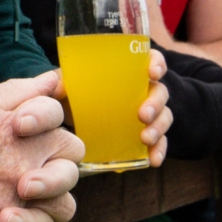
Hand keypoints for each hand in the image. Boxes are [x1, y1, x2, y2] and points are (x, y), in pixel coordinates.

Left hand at [0, 71, 84, 221]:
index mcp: (28, 129)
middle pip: (67, 174)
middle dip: (52, 180)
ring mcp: (27, 206)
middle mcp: (38, 167)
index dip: (43, 118)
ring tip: (2, 220)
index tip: (19, 124)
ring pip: (51, 217)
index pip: (54, 116)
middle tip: (24, 185)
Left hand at [47, 53, 171, 166]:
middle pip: (160, 92)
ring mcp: (149, 114)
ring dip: (158, 127)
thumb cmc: (79, 95)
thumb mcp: (70, 86)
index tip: (152, 73)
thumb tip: (57, 86)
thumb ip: (63, 83)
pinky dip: (159, 150)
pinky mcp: (146, 136)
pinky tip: (153, 160)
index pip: (151, 60)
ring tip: (145, 138)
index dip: (157, 63)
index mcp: (130, 72)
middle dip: (155, 103)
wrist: (77, 122)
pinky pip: (160, 142)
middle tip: (142, 115)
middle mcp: (144, 91)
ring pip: (164, 117)